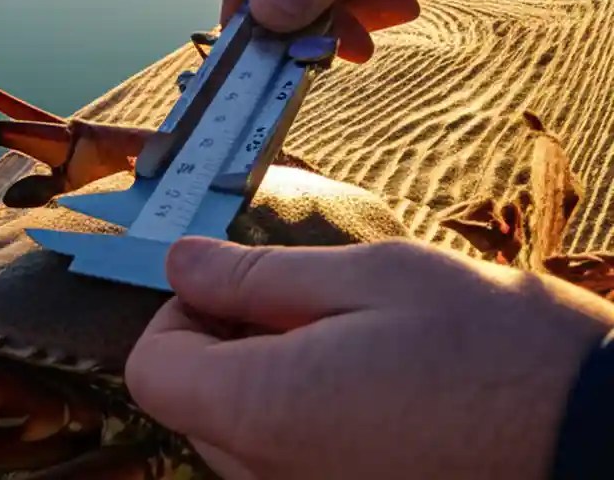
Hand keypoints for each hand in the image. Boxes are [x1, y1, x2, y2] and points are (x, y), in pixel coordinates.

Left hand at [126, 238, 613, 479]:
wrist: (604, 441)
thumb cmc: (501, 350)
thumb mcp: (375, 277)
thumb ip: (259, 275)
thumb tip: (180, 262)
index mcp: (262, 410)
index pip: (152, 368)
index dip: (180, 316)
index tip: (241, 290)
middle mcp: (271, 477)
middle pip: (193, 406)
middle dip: (227, 349)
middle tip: (310, 311)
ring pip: (243, 441)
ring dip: (270, 388)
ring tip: (356, 352)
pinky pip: (292, 468)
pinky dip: (309, 428)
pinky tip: (378, 398)